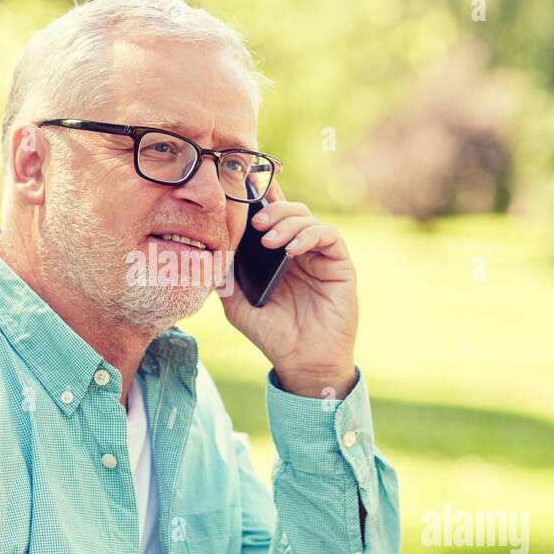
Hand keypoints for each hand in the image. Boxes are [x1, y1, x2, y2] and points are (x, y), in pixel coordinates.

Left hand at [218, 180, 358, 399]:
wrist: (302, 362)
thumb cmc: (272, 335)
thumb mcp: (237, 304)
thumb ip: (225, 276)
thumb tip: (213, 246)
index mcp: (276, 256)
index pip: (271, 217)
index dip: (261, 198)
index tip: (243, 191)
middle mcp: (300, 251)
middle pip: (290, 210)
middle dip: (272, 209)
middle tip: (255, 223)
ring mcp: (321, 256)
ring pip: (308, 218)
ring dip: (287, 223)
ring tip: (269, 242)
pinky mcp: (340, 265)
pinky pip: (329, 236)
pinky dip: (309, 235)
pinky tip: (292, 249)